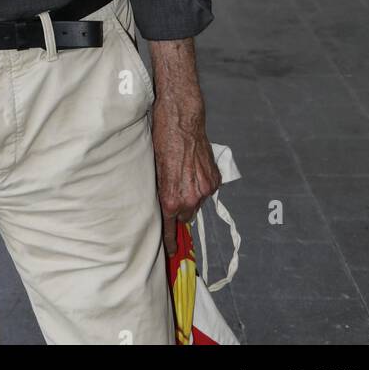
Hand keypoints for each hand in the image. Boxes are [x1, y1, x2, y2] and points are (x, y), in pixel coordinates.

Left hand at [151, 95, 220, 256]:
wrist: (182, 119)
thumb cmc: (162, 140)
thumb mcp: (153, 170)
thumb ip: (160, 191)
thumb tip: (162, 205)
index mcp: (171, 198)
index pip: (170, 228)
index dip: (170, 240)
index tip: (172, 250)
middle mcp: (190, 198)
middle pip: (184, 216)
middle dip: (179, 209)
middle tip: (174, 192)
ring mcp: (205, 189)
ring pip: (197, 203)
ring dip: (191, 195)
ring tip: (183, 174)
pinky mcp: (215, 179)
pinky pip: (207, 190)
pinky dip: (201, 184)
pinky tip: (194, 169)